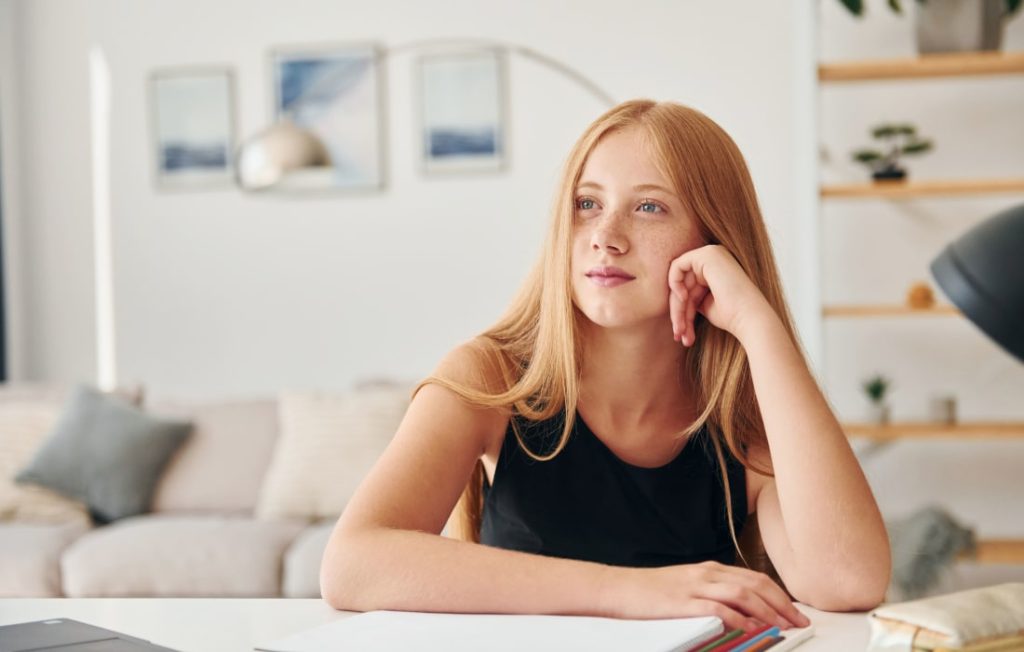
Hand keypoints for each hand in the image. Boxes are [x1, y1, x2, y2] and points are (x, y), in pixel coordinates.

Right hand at [612, 561, 810, 630]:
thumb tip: (740, 612)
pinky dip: (738, 618)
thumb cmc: (650, 592)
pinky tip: (752, 629)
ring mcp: (695, 586)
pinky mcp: (683, 602)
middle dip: (782, 604)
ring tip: (784, 627)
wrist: (619, 589)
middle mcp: (707, 573)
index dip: (779, 595)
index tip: (795, 612)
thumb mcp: (686, 587)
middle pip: (755, 584)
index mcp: (710, 569)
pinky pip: (717, 608)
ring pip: (742, 594)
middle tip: (800, 622)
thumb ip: (712, 594)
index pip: (754, 578)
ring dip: (768, 611)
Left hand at [667, 244, 772, 346]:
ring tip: (680, 332)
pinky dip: (674, 284)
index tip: (681, 334)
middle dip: (678, 312)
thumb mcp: (705, 304)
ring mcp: (712, 253)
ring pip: (680, 281)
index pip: (689, 287)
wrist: (750, 319)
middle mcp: (715, 257)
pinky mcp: (707, 255)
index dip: (681, 310)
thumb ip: (689, 296)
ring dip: (677, 308)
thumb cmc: (732, 316)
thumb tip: (672, 297)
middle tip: (678, 336)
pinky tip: (683, 300)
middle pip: (683, 285)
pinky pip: (677, 266)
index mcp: (717, 268)